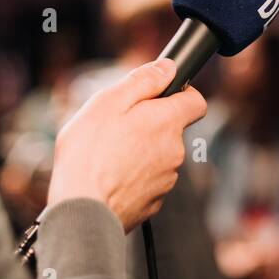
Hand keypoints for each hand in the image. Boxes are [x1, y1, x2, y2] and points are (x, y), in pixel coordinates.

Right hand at [48, 58, 205, 230]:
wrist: (81, 211)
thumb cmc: (88, 154)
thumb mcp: (108, 103)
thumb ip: (143, 81)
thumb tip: (168, 67)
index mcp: (167, 122)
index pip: (196, 101)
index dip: (180, 94)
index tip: (158, 96)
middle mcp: (175, 152)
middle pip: (171, 129)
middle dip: (148, 124)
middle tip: (115, 128)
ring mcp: (166, 181)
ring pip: (158, 156)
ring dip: (139, 152)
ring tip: (106, 156)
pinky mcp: (153, 204)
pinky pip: (148, 181)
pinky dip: (132, 177)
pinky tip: (108, 178)